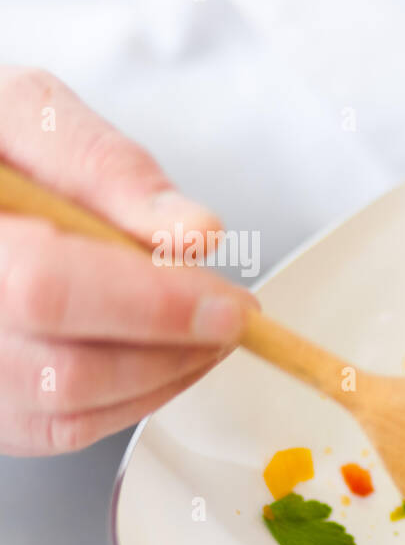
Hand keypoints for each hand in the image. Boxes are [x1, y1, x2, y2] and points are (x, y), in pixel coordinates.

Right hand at [0, 67, 255, 455]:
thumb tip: (194, 234)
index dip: (153, 306)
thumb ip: (106, 168)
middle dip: (174, 349)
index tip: (230, 305)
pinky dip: (132, 398)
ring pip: (67, 412)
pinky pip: (58, 429)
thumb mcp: (30, 115)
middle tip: (233, 316)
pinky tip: (165, 355)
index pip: (47, 290)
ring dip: (164, 378)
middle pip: (64, 372)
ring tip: (207, 330)